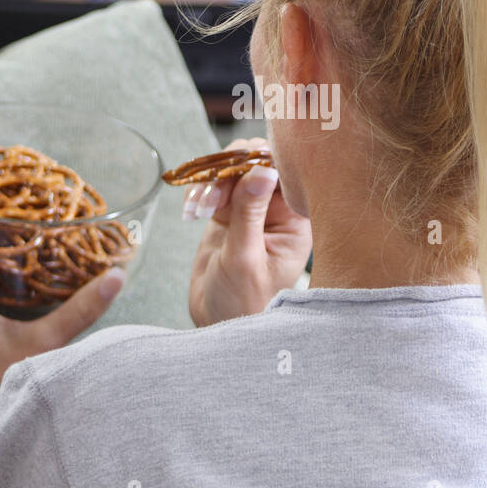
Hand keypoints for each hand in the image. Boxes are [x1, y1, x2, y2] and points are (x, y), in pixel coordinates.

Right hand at [186, 138, 311, 327]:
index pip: (284, 172)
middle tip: (212, 196)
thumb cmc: (242, 303)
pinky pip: (214, 187)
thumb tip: (262, 168)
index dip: (259, 162)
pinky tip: (191, 211)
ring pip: (233, 171)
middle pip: (257, 164)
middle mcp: (277, 211)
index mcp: (295, 220)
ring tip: (199, 210)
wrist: (219, 326)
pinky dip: (200, 192)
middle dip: (230, 171)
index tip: (235, 168)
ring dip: (211, 183)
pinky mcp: (228, 215)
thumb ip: (249, 212)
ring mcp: (251, 211)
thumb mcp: (244, 258)